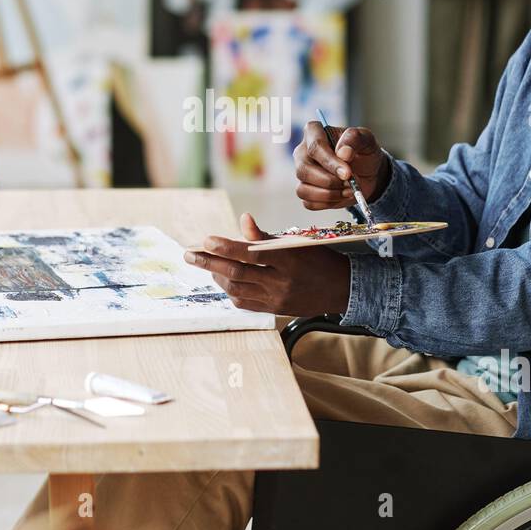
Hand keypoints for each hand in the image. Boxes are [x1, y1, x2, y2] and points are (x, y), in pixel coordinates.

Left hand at [184, 213, 350, 316]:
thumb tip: (243, 219)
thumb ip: (265, 236)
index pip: (250, 253)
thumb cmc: (317, 258)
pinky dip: (230, 291)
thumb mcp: (296, 241)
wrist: (341, 288)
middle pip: (237, 273)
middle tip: (190, 255)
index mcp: (288, 258)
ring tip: (206, 264)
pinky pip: (244, 302)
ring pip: (237, 289)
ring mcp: (277, 298)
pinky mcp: (274, 310)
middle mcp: (281, 280)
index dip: (226, 247)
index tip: (206, 240)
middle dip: (210, 263)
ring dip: (217, 276)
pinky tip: (223, 280)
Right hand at [293, 121, 388, 210]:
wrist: (367, 172)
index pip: (314, 146)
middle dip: (330, 181)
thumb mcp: (366, 139)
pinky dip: (328, 203)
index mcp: (314, 133)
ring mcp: (302, 173)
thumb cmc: (363, 151)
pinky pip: (309, 203)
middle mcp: (302, 153)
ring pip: (303, 189)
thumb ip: (355, 139)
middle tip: (350, 183)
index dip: (330, 162)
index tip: (347, 173)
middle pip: (304, 170)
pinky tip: (341, 195)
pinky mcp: (307, 191)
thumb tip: (343, 153)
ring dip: (329, 194)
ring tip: (349, 190)